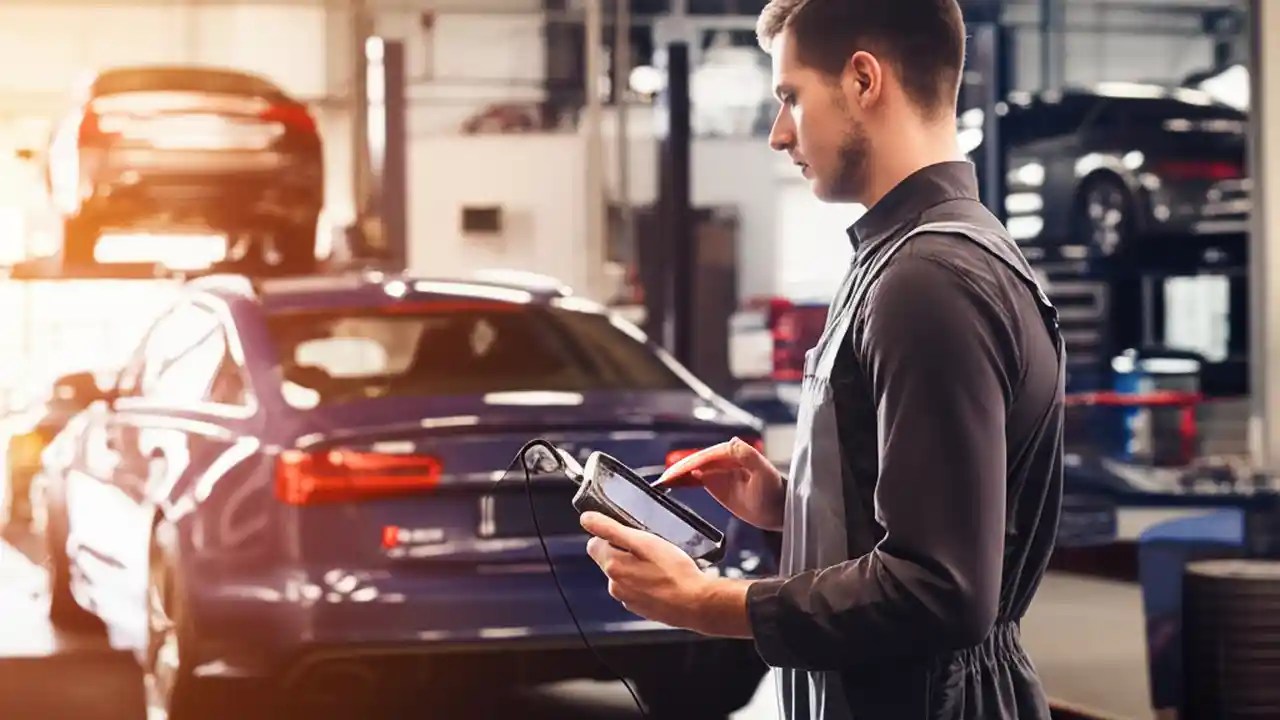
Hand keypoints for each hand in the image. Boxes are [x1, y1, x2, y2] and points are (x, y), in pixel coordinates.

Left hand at [581, 512, 752, 637]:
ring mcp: (628, 600)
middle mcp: (615, 586)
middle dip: (627, 551)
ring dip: (638, 566)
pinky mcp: (641, 608)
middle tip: (652, 549)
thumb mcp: (643, 541)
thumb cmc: (674, 571)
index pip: (595, 543)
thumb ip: (611, 529)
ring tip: (661, 565)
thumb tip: (586, 519)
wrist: (697, 604)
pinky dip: (647, 582)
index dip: (613, 535)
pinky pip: (637, 588)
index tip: (633, 536)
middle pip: (611, 559)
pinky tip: (664, 579)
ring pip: (625, 573)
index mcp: (612, 566)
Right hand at [654, 437, 784, 529]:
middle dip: (678, 469)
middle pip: (695, 462)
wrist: (781, 510)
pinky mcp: (717, 484)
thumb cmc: (776, 490)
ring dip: (677, 474)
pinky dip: (683, 482)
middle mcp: (723, 460)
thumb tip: (732, 441)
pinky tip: (672, 485)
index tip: (674, 473)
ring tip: (662, 482)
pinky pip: (695, 481)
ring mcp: (719, 472)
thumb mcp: (765, 472)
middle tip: (662, 480)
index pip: (704, 456)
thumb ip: (749, 456)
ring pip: (692, 470)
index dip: (688, 464)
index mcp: (732, 453)